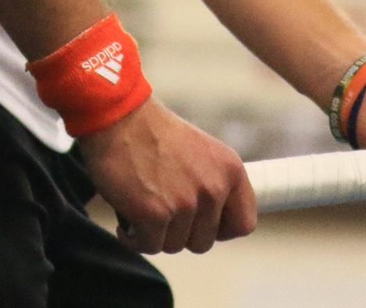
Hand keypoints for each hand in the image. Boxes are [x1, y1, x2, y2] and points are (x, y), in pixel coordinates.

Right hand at [75, 97, 254, 253]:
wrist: (121, 118)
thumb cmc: (155, 134)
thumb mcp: (203, 152)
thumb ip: (215, 183)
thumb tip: (214, 220)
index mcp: (231, 170)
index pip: (244, 224)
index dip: (220, 230)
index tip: (200, 224)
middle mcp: (214, 188)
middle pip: (204, 241)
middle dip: (181, 232)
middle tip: (163, 210)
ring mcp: (186, 203)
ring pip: (175, 245)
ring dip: (156, 233)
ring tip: (144, 206)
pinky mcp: (156, 215)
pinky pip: (149, 247)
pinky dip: (134, 238)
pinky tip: (128, 219)